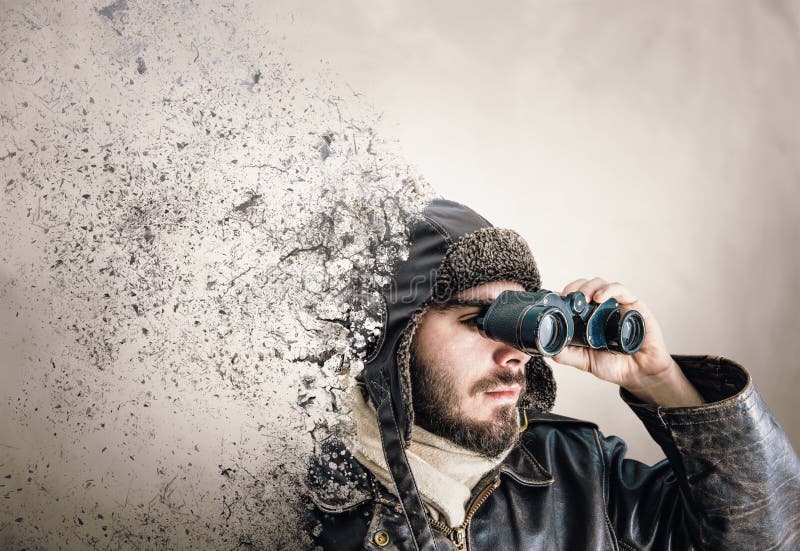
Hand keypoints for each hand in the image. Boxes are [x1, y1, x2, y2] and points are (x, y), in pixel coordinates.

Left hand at [552, 277, 703, 406]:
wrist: (640, 374)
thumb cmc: (614, 365)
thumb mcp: (584, 361)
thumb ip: (566, 354)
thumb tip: (546, 347)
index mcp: (588, 317)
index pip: (573, 297)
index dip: (563, 294)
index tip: (553, 298)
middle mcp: (601, 308)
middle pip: (584, 285)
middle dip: (574, 287)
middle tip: (567, 297)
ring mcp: (617, 304)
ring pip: (600, 283)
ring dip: (588, 286)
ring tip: (582, 298)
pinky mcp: (634, 305)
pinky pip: (620, 290)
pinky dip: (608, 289)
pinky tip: (599, 297)